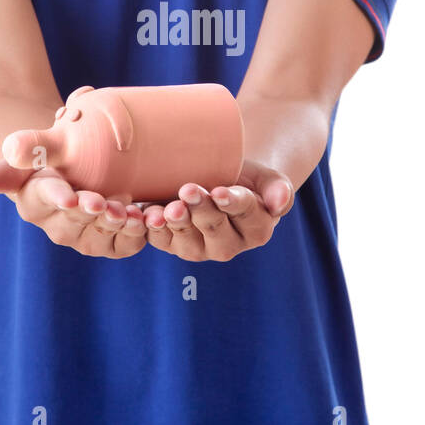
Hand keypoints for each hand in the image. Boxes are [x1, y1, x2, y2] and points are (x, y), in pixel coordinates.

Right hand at [0, 129, 147, 258]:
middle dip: (90, 212)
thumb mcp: (40, 146)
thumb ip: (24, 149)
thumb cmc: (55, 157)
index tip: (69, 197)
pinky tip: (143, 220)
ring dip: (114, 226)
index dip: (58, 198)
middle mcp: (58, 225)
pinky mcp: (110, 243)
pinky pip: (123, 246)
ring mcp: (84, 237)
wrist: (81, 169)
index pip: (45, 198)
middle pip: (75, 220)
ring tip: (127, 212)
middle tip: (103, 202)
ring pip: (99, 238)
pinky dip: (134, 236)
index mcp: (35, 200)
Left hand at [140, 158, 294, 261]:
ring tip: (167, 209)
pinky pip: (159, 241)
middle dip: (201, 210)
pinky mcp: (171, 244)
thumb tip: (279, 202)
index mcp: (257, 229)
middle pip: (214, 228)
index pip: (247, 215)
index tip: (220, 191)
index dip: (233, 203)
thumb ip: (278, 188)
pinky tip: (144, 216)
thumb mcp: (265, 177)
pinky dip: (150, 230)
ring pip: (186, 240)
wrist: (215, 178)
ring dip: (175, 224)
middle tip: (188, 190)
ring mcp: (198, 248)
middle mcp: (228, 245)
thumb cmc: (243, 176)